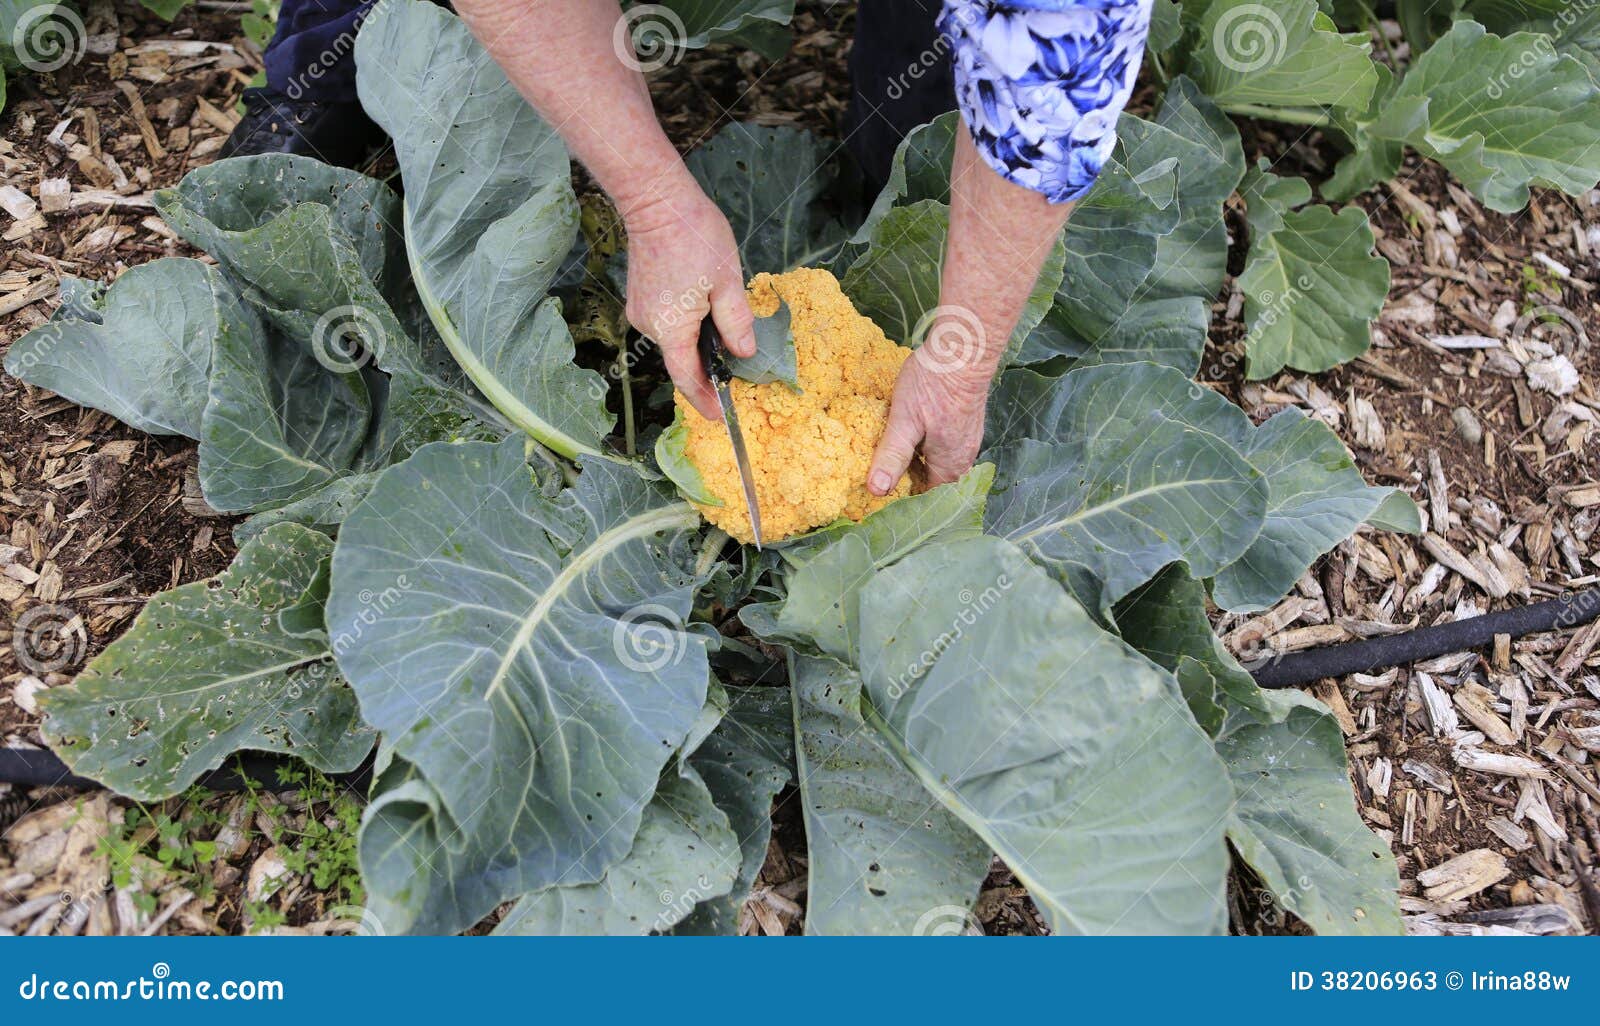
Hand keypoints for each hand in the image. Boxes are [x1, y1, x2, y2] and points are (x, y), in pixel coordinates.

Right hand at [622, 181, 755, 420]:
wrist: (656, 200)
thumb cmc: (693, 236)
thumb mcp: (727, 282)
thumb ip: (736, 323)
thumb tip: (743, 354)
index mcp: (671, 328)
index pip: (687, 378)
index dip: (704, 401)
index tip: (720, 417)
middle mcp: (649, 325)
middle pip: (680, 359)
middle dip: (706, 370)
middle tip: (734, 375)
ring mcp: (640, 309)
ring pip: (674, 339)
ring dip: (697, 343)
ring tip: (724, 333)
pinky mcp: (640, 295)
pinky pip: (666, 321)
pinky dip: (686, 325)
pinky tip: (705, 309)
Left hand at [868, 348, 989, 494]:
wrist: (963, 348)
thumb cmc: (933, 384)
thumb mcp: (904, 422)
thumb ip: (892, 456)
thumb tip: (877, 491)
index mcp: (950, 464)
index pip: (929, 497)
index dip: (907, 499)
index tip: (884, 493)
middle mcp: (964, 456)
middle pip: (936, 481)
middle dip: (912, 481)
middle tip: (884, 473)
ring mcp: (968, 438)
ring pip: (942, 462)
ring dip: (920, 462)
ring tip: (894, 454)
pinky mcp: (966, 421)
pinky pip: (947, 445)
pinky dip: (928, 445)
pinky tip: (912, 432)